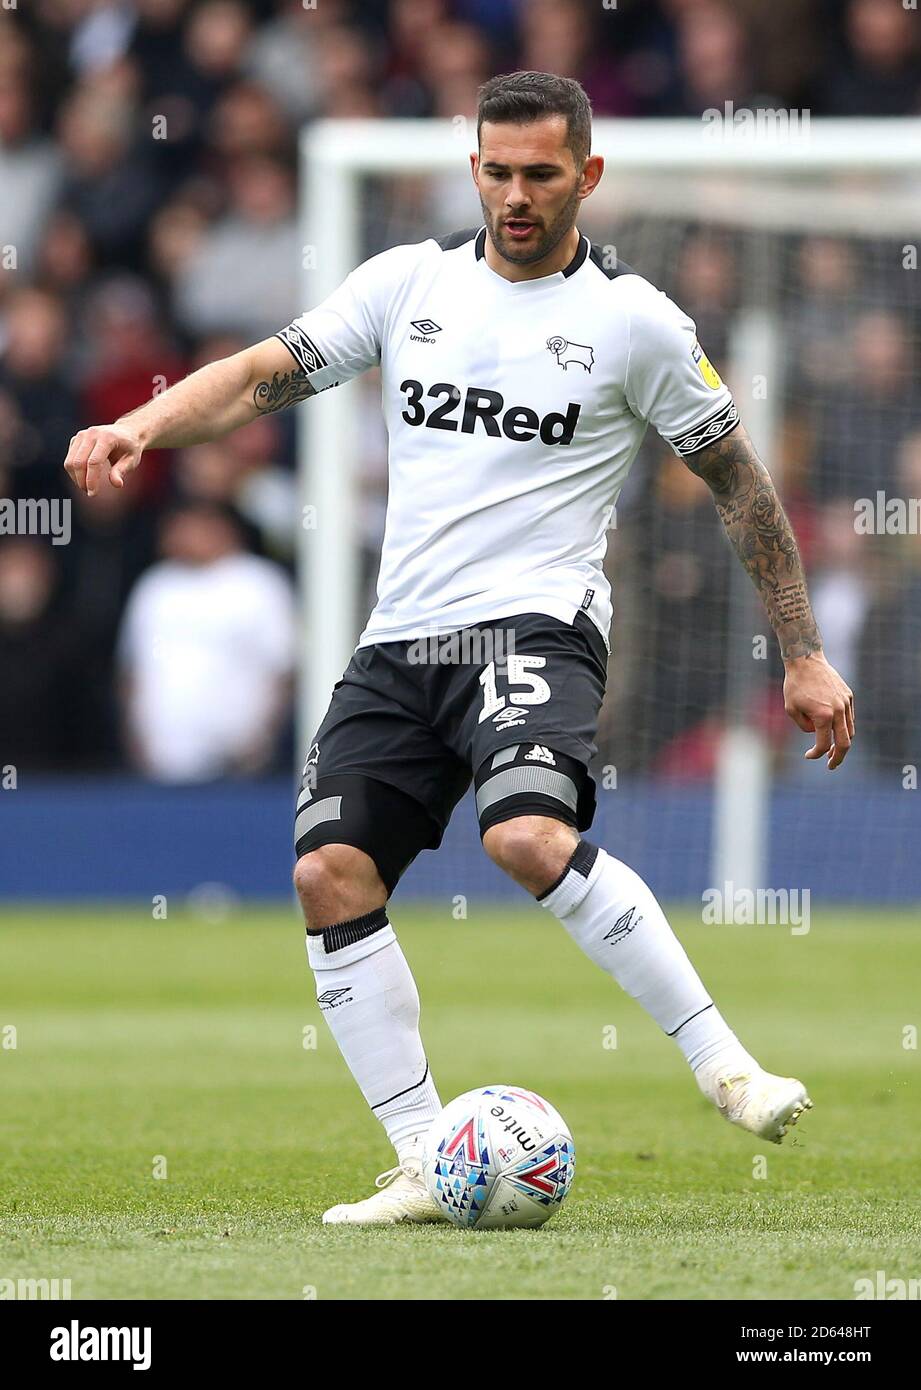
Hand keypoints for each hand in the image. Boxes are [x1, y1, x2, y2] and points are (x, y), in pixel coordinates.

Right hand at [64, 423, 144, 496]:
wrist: (126, 431)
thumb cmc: (130, 448)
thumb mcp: (132, 460)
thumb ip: (122, 470)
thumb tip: (117, 484)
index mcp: (107, 438)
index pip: (94, 462)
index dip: (91, 480)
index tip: (93, 494)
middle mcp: (92, 434)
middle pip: (79, 462)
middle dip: (82, 481)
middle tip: (90, 493)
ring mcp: (81, 435)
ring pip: (71, 461)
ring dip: (76, 478)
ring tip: (87, 487)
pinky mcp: (76, 439)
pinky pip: (70, 459)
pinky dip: (74, 472)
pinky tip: (85, 477)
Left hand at [783, 651, 854, 769]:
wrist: (806, 660)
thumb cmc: (794, 685)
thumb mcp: (791, 710)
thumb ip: (804, 726)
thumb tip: (816, 733)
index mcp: (823, 716)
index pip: (824, 745)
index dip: (815, 754)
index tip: (808, 756)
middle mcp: (839, 711)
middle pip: (845, 743)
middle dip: (838, 758)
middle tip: (831, 766)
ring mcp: (846, 703)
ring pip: (850, 731)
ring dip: (842, 743)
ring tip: (832, 750)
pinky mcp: (848, 696)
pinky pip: (849, 717)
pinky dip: (843, 727)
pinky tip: (833, 730)